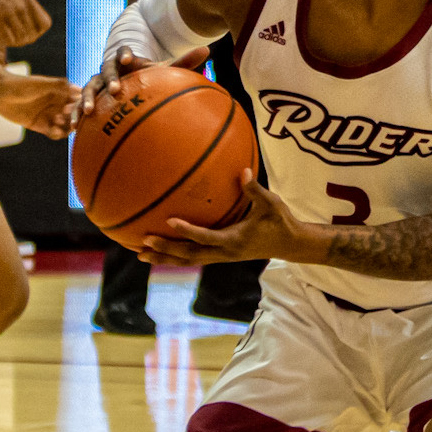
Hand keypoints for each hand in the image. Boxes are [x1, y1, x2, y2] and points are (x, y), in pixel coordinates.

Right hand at [0, 0, 51, 46]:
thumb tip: (26, 23)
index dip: (36, 32)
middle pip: (32, 36)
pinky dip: (0, 40)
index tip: (24, 32)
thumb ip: (21, 4)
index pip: (45, 24)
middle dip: (21, 41)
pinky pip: (6, 39)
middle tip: (8, 37)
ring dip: (10, 42)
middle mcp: (22, 6)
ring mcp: (10, 11)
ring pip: (20, 40)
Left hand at [0, 72, 79, 138]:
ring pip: (65, 125)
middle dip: (72, 117)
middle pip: (73, 115)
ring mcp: (49, 115)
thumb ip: (59, 86)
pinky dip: (56, 134)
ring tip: (56, 124)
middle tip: (62, 116)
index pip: (77, 101)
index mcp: (60, 92)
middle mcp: (57, 104)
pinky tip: (53, 131)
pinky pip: (53, 132)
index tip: (71, 107)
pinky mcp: (40, 125)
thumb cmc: (20, 84)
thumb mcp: (40, 84)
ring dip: (65, 127)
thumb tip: (79, 90)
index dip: (78, 106)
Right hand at [78, 45, 209, 117]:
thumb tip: (207, 49)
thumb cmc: (147, 77)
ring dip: (86, 99)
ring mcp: (96, 85)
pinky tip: (73, 128)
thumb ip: (183, 62)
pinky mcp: (89, 100)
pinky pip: (79, 108)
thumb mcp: (163, 71)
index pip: (123, 52)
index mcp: (126, 60)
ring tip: (87, 112)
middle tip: (115, 89)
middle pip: (105, 70)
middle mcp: (109, 70)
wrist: (124, 82)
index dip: (124, 54)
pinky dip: (75, 116)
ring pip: (88, 89)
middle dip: (109, 78)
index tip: (127, 59)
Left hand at [138, 170, 308, 265]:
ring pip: (188, 261)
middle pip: (189, 255)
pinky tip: (161, 251)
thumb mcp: (271, 204)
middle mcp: (225, 252)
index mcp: (234, 240)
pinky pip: (194, 258)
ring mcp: (222, 257)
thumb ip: (255, 190)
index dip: (187, 231)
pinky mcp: (222, 256)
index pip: (206, 237)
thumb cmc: (281, 221)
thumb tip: (242, 171)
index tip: (168, 221)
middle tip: (142, 243)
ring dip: (165, 258)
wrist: (290, 245)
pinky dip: (176, 256)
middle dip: (165, 250)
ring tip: (141, 255)